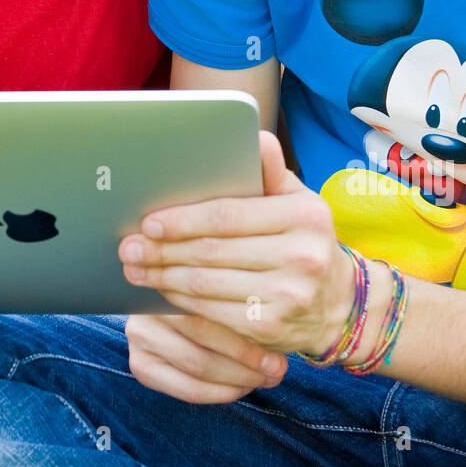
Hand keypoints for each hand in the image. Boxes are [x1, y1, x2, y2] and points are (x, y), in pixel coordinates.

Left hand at [119, 130, 354, 358]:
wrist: (338, 304)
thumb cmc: (303, 241)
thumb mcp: (296, 202)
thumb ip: (271, 172)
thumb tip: (256, 136)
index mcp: (304, 216)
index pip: (227, 215)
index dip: (182, 220)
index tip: (147, 222)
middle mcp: (301, 256)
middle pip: (211, 251)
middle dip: (162, 250)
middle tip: (127, 248)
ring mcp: (288, 296)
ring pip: (206, 284)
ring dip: (163, 276)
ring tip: (136, 268)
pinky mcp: (270, 329)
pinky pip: (212, 313)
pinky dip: (180, 302)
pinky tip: (163, 290)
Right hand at [125, 311, 287, 403]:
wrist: (165, 317)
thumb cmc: (208, 303)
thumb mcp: (221, 295)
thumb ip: (240, 305)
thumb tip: (279, 336)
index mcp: (165, 277)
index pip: (209, 307)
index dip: (248, 329)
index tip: (281, 348)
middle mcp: (146, 303)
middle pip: (204, 335)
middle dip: (248, 358)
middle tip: (278, 369)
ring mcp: (137, 336)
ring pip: (199, 365)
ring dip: (239, 378)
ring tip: (266, 380)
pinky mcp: (140, 366)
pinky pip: (188, 389)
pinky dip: (221, 393)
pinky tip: (242, 388)